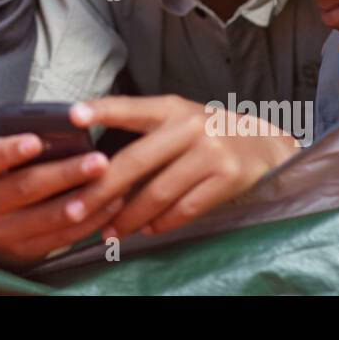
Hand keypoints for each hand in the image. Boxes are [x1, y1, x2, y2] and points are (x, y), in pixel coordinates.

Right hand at [0, 131, 120, 268]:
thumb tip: (65, 136)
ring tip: (108, 182)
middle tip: (98, 160)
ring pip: (48, 216)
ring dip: (83, 198)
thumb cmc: (0, 181)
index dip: (11, 151)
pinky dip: (89, 221)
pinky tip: (109, 204)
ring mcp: (0, 233)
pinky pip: (61, 237)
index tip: (37, 141)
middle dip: (66, 173)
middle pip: (26, 187)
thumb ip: (21, 148)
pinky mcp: (23, 252)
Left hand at [69, 96, 297, 241]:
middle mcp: (191, 126)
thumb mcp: (178, 119)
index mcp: (172, 108)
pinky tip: (146, 230)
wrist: (265, 145)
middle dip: (101, 190)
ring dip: (129, 217)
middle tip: (76, 210)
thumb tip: (95, 163)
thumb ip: (143, 131)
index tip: (73, 116)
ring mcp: (211, 153)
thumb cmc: (208, 134)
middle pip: (136, 161)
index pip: (131, 108)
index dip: (102, 110)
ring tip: (109, 231)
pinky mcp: (227, 179)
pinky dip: (161, 223)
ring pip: (158, 192)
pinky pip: (184, 208)